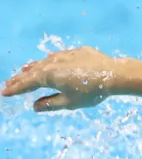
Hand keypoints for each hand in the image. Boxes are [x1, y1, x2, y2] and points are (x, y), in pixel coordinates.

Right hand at [1, 46, 117, 111]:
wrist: (114, 74)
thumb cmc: (92, 91)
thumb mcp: (70, 102)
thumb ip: (51, 103)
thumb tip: (35, 106)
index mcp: (48, 76)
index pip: (27, 83)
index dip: (15, 89)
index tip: (4, 93)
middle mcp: (52, 62)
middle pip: (32, 71)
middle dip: (20, 78)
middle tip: (9, 83)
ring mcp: (65, 55)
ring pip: (44, 61)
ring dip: (34, 67)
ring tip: (25, 70)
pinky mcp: (77, 52)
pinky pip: (58, 57)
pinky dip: (50, 61)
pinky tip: (50, 62)